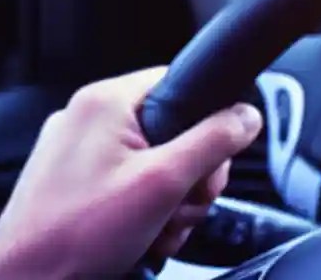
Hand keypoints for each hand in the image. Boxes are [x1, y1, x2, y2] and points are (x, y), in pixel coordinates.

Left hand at [0, 68, 262, 278]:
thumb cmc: (73, 237)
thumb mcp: (163, 184)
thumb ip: (214, 142)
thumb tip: (247, 115)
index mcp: (106, 101)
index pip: (183, 83)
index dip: (209, 121)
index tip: (211, 160)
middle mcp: (88, 119)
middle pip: (176, 129)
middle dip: (190, 177)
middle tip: (181, 206)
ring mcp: (77, 153)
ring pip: (158, 163)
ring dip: (171, 202)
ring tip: (156, 230)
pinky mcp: (73, 183)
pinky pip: (131, 184)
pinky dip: (146, 212)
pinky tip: (141, 238)